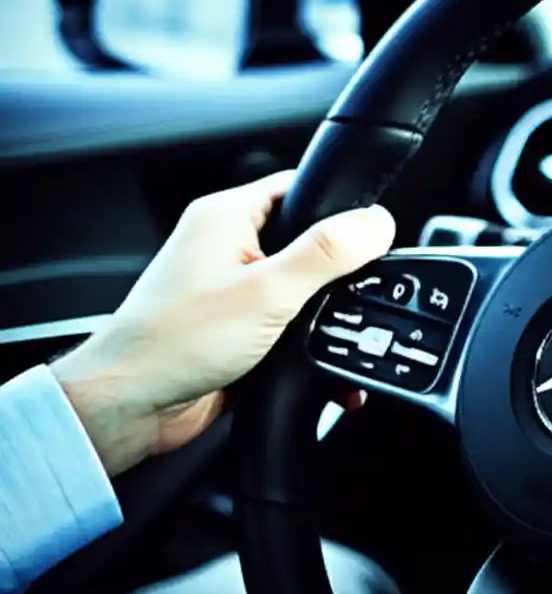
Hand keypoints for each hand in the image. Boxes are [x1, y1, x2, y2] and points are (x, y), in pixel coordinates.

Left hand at [51, 171, 395, 474]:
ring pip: (300, 287)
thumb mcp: (268, 291)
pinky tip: (317, 359)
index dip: (339, 207)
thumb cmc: (173, 344)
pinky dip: (307, 340)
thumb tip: (375, 222)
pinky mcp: (236, 327)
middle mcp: (225, 247)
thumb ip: (326, 254)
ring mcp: (230, 289)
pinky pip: (287, 322)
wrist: (133, 407)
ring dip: (323, 313)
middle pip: (306, 240)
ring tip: (334, 331)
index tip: (370, 236)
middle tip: (354, 292)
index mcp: (226, 216)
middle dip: (337, 272)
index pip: (298, 186)